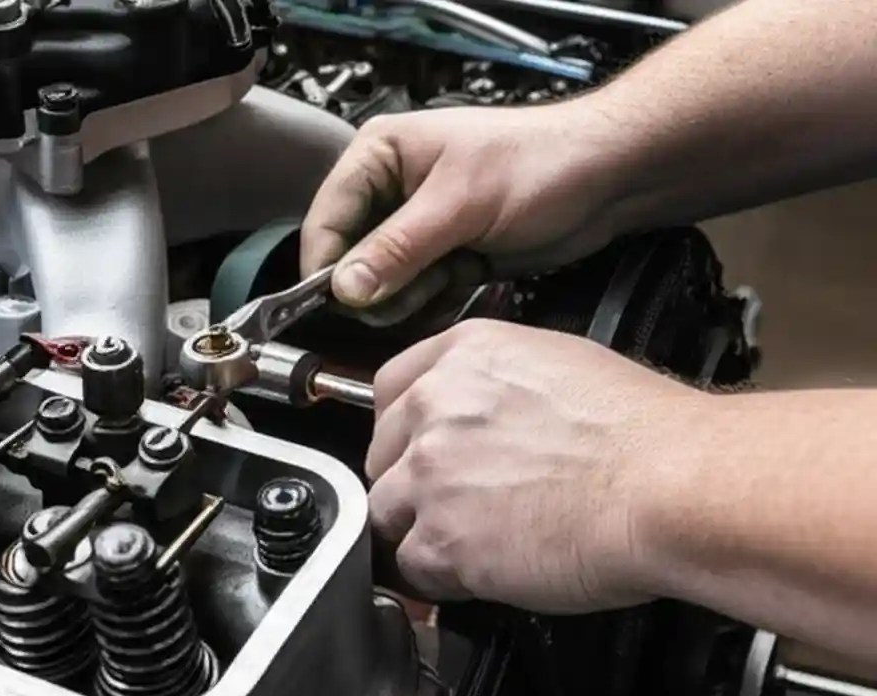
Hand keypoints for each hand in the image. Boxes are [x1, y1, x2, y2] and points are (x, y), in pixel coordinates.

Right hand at [301, 104, 624, 306]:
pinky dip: (436, 302)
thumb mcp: (460, 204)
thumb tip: (345, 287)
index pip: (326, 221)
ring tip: (454, 272)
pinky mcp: (441, 256)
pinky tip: (466, 281)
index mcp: (379, 156)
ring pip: (381, 287)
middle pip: (348, 262)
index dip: (329, 266)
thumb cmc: (541, 164)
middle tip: (423, 279)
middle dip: (383, 284)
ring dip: (414, 295)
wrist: (606, 180)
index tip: (345, 302)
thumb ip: (398, 248)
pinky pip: (414, 297)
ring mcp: (415, 228)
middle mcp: (389, 192)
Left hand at [367, 319, 703, 611]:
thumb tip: (481, 414)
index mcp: (464, 355)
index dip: (402, 428)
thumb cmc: (644, 434)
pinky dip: (442, 577)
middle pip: (383, 455)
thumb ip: (496, 385)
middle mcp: (435, 407)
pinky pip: (412, 566)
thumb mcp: (561, 366)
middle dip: (414, 482)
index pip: (389, 388)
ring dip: (422, 531)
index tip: (416, 450)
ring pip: (387, 513)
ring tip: (477, 541)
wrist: (671, 485)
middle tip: (462, 503)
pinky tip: (485, 570)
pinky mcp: (441, 539)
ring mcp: (431, 474)